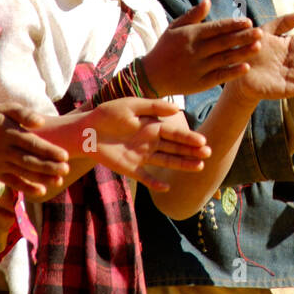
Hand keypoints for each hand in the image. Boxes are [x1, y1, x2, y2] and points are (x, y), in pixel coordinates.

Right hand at [0, 103, 71, 196]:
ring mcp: (0, 163)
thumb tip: (41, 122)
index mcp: (9, 133)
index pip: (32, 144)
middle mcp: (4, 150)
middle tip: (66, 169)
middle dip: (48, 167)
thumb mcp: (6, 108)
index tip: (65, 156)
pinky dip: (26, 188)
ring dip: (41, 178)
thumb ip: (24, 114)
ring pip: (23, 173)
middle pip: (29, 161)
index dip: (48, 151)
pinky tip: (42, 191)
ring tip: (59, 181)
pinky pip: (13, 182)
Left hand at [75, 98, 207, 189]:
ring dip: (182, 164)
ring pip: (166, 161)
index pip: (174, 133)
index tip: (202, 142)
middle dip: (191, 151)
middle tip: (208, 155)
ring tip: (199, 167)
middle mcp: (150, 142)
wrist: (85, 130)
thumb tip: (176, 109)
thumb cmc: (107, 114)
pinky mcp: (129, 167)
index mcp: (152, 126)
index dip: (188, 138)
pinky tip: (166, 188)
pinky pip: (145, 177)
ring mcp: (141, 156)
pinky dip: (154, 183)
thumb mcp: (131, 105)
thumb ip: (153, 107)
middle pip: (175, 148)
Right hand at [142, 0, 262, 94]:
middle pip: (223, 42)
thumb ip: (192, 15)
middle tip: (260, 32)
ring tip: (258, 46)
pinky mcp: (199, 83)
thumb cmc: (164, 49)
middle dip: (243, 37)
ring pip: (224, 58)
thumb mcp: (174, 28)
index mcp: (190, 35)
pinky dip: (233, 72)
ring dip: (242, 52)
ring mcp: (198, 68)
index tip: (248, 22)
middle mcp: (195, 51)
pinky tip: (247, 67)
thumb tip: (208, 1)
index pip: (216, 28)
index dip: (233, 25)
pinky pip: (219, 76)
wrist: (150, 77)